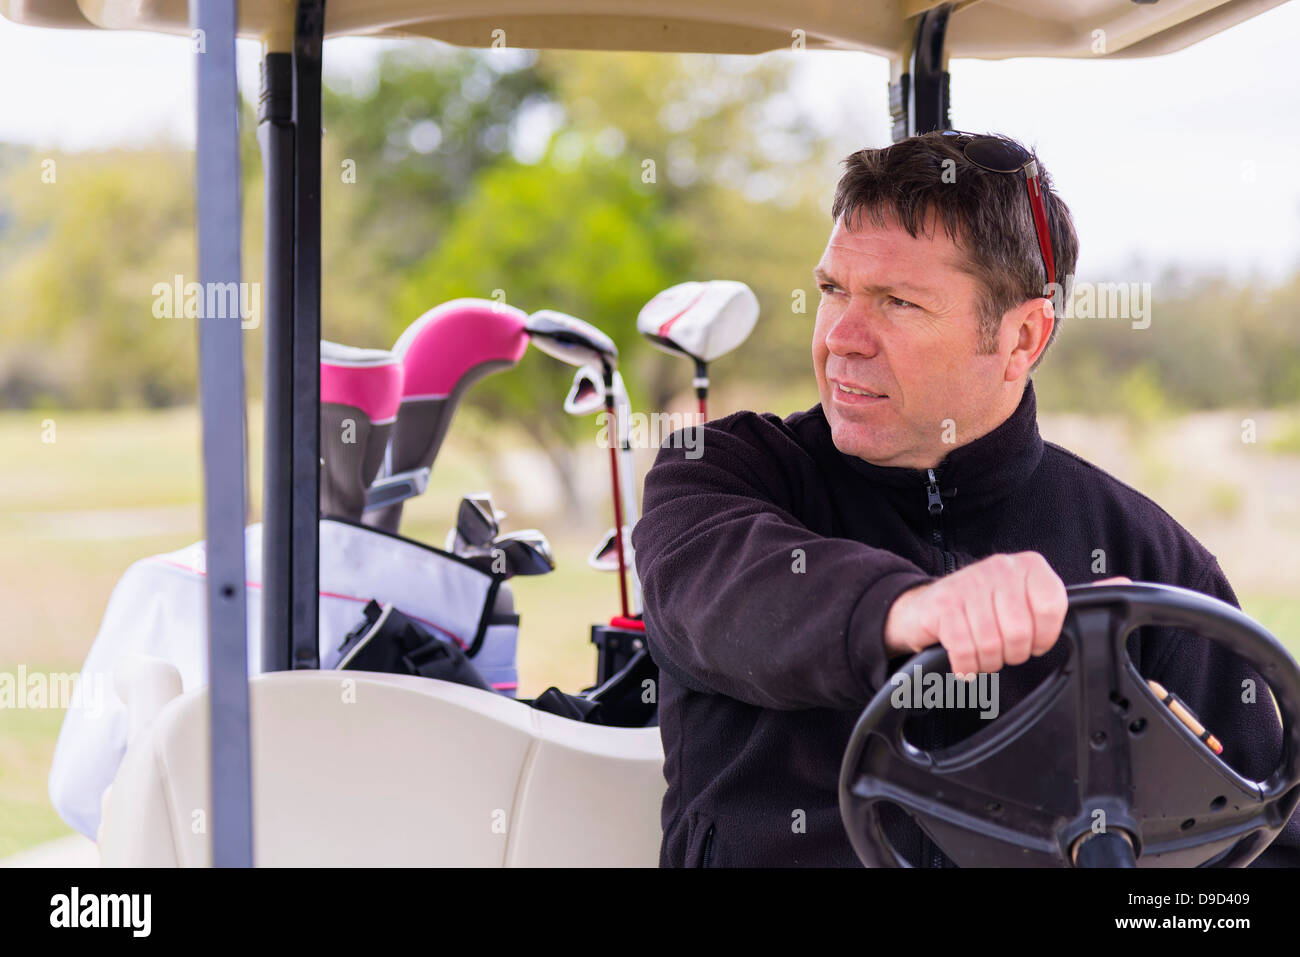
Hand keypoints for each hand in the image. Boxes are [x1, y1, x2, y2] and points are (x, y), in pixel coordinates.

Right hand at [883, 552, 1127, 676]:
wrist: (927, 606)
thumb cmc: (986, 607)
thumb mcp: (1031, 597)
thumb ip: (1074, 597)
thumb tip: (1123, 585)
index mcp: (1030, 567)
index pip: (1053, 609)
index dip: (1043, 636)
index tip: (1032, 640)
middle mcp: (1000, 568)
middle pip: (1021, 633)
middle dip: (1011, 653)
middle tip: (1001, 647)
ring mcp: (968, 584)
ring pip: (992, 644)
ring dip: (987, 660)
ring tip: (981, 650)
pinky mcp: (942, 605)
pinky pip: (965, 649)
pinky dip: (965, 664)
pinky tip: (963, 658)